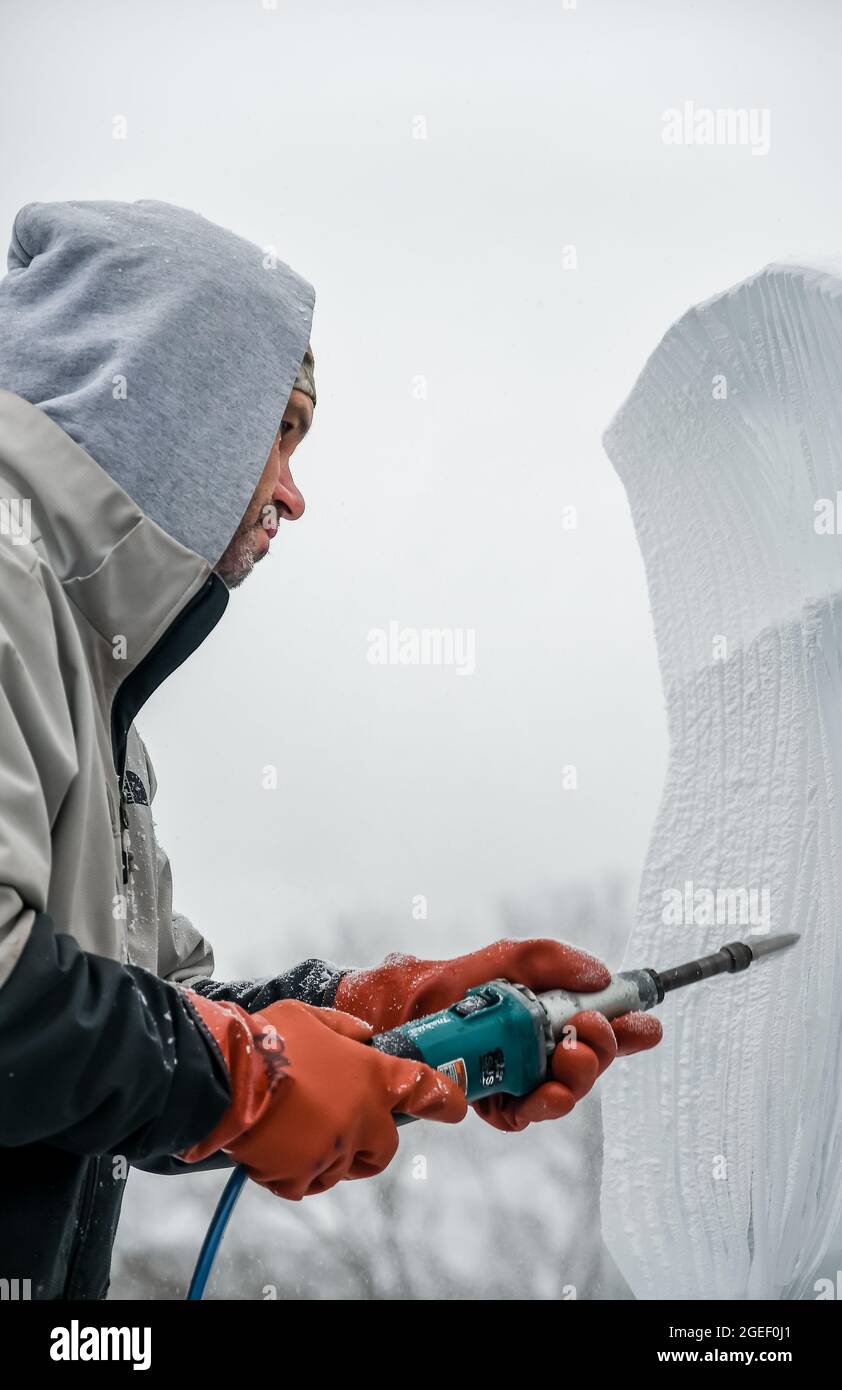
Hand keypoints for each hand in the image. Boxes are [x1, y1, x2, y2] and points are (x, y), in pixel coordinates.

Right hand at [180, 993, 466, 1198]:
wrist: (225, 1077)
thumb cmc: (266, 1040)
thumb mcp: (308, 1015)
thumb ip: (343, 1027)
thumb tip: (363, 1034)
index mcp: (371, 1076)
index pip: (423, 1089)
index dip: (444, 1100)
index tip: (455, 1108)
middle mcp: (362, 1117)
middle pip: (384, 1148)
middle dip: (367, 1144)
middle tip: (336, 1127)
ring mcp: (336, 1148)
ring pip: (342, 1167)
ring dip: (324, 1155)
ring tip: (289, 1128)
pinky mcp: (306, 1174)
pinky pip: (307, 1182)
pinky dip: (293, 1170)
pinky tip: (272, 1144)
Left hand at [333, 938, 661, 1131]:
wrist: (365, 1017)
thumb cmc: (420, 987)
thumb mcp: (486, 962)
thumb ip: (539, 960)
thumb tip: (597, 971)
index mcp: (535, 1009)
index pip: (594, 1021)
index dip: (627, 1028)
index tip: (645, 1025)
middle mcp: (529, 1045)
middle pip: (588, 1060)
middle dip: (600, 1051)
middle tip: (586, 1032)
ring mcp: (510, 1076)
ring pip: (562, 1091)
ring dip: (574, 1080)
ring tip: (565, 1058)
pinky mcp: (487, 1102)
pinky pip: (522, 1116)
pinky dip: (535, 1107)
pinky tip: (536, 1094)